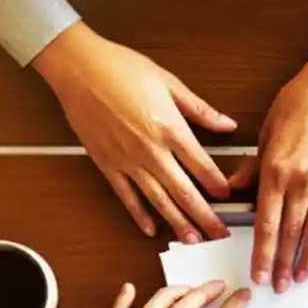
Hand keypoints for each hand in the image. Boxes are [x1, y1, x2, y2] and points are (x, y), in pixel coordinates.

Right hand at [32, 22, 236, 242]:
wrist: (79, 67)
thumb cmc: (120, 68)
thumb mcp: (169, 83)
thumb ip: (200, 110)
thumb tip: (228, 124)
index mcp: (170, 128)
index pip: (202, 165)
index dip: (218, 184)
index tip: (229, 197)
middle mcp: (151, 150)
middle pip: (184, 191)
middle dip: (205, 216)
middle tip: (219, 233)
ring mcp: (127, 160)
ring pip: (158, 200)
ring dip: (177, 222)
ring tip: (192, 240)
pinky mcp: (107, 164)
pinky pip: (126, 196)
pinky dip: (138, 215)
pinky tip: (150, 229)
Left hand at [231, 30, 307, 292]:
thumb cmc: (298, 102)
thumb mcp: (264, 134)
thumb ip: (251, 168)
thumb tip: (233, 188)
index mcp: (276, 172)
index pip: (265, 224)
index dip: (261, 253)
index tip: (258, 273)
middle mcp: (301, 181)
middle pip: (289, 233)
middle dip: (282, 263)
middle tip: (278, 286)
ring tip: (302, 276)